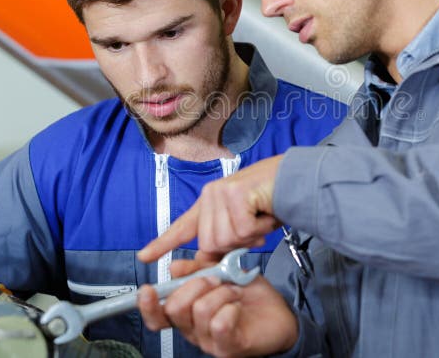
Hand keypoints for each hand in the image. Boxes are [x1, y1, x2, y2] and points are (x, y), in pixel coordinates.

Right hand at [137, 253, 298, 356]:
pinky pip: (219, 323)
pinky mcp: (228, 347)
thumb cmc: (250, 297)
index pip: (158, 316)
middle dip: (195, 284)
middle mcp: (194, 330)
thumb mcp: (222, 273)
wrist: (280, 313)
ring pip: (200, 310)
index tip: (147, 289)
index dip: (147, 305)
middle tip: (216, 278)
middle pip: (174, 309)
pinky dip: (231, 307)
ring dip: (221, 292)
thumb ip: (198, 268)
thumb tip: (175, 266)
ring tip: (235, 291)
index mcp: (188, 314)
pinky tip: (238, 306)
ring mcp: (210, 342)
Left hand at [138, 155, 282, 260]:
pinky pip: (242, 230)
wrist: (293, 178)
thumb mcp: (242, 224)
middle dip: (236, 244)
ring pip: (226, 239)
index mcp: (209, 203)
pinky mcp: (235, 194)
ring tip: (261, 218)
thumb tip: (208, 259)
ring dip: (250, 236)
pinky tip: (265, 213)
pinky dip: (259, 228)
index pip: (183, 227)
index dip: (163, 243)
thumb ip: (225, 238)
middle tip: (254, 229)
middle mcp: (210, 195)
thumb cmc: (270, 202)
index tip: (144, 256)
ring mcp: (221, 192)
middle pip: (211, 243)